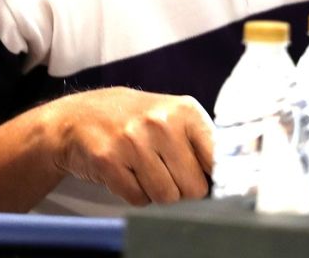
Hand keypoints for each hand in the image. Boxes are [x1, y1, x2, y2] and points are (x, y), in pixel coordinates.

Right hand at [41, 87, 214, 205]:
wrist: (74, 117)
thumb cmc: (129, 119)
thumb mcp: (168, 115)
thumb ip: (199, 141)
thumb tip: (234, 178)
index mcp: (183, 109)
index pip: (218, 162)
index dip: (209, 176)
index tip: (200, 177)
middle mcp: (159, 122)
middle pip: (194, 188)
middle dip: (179, 188)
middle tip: (161, 170)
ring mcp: (132, 140)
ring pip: (166, 197)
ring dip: (154, 191)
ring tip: (140, 169)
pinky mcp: (108, 159)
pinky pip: (137, 199)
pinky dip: (132, 193)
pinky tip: (123, 172)